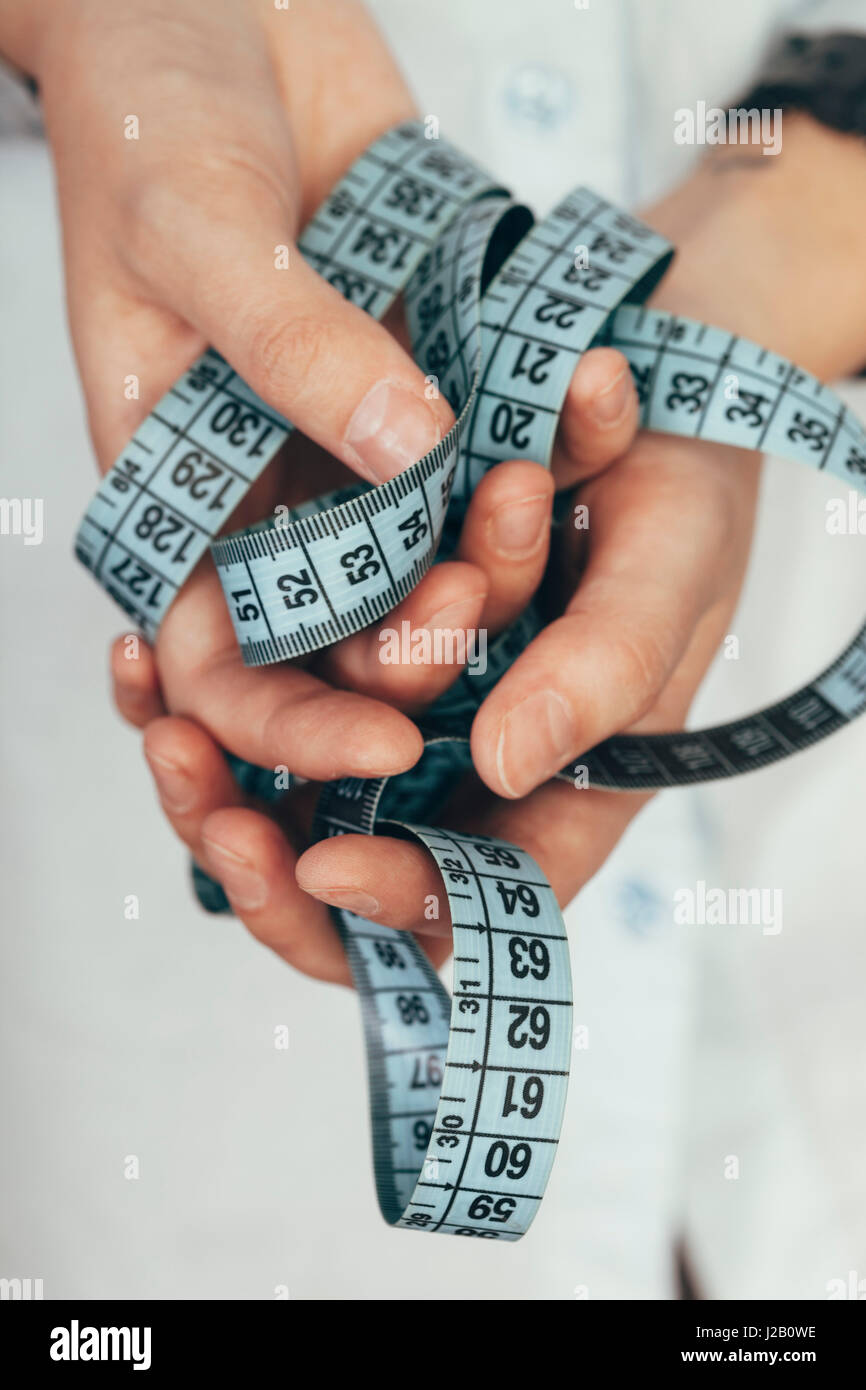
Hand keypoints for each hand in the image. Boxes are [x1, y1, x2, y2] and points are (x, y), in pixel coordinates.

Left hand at [113, 347, 639, 982]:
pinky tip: (135, 660)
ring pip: (284, 793)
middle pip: (356, 867)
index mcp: (559, 776)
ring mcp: (392, 695)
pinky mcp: (330, 626)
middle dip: (271, 863)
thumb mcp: (669, 557)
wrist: (626, 353)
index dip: (401, 903)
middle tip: (215, 821)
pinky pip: (249, 685)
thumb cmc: (678, 471)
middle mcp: (466, 752)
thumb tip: (508, 764)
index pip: (481, 896)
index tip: (326, 868)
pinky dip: (187, 684)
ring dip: (215, 782)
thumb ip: (608, 664)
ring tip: (164, 733)